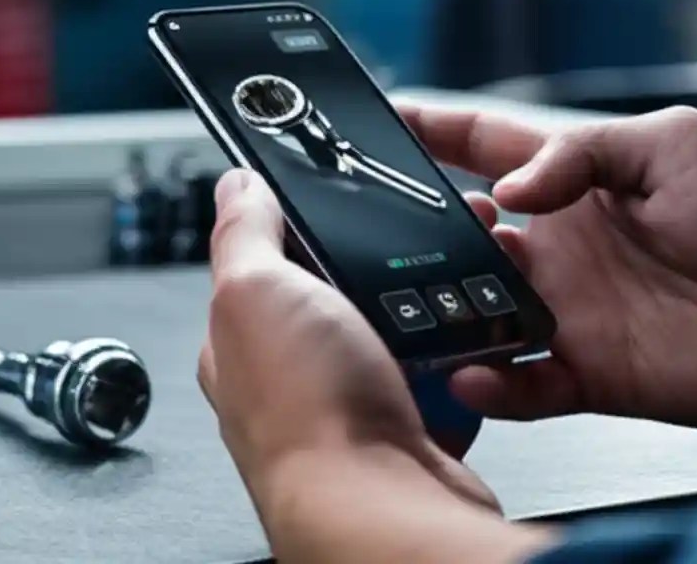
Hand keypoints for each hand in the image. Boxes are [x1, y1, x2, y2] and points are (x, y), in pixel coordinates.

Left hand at [201, 169, 528, 562]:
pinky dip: (460, 368)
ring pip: (399, 334)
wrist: (382, 511)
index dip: (300, 227)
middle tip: (405, 254)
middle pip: (341, 294)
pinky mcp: (409, 432)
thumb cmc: (309, 416)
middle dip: (377, 272)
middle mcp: (294, 375)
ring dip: (426, 317)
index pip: (265, 262)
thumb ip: (244, 233)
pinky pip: (445, 381)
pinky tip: (459, 360)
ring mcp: (353, 406)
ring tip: (437, 305)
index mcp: (243, 337)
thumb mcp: (257, 290)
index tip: (339, 204)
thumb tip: (236, 184)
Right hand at [400, 104, 696, 427]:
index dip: (434, 132)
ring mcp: (575, 313)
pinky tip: (477, 372)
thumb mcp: (670, 144)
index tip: (384, 118)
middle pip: (467, 242)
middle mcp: (565, 250)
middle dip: (425, 239)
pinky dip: (494, 386)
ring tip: (426, 307)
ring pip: (483, 314)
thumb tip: (507, 190)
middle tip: (397, 239)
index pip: (486, 151)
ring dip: (449, 312)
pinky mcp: (594, 374)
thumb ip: (579, 154)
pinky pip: (525, 385)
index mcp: (576, 185)